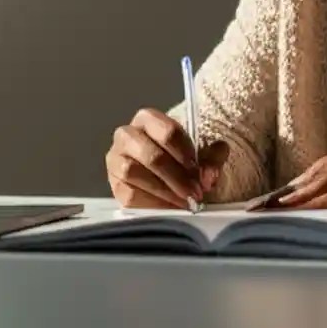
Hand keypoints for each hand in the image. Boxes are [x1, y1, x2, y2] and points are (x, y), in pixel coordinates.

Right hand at [105, 108, 228, 208]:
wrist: (166, 174)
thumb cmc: (182, 157)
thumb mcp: (202, 152)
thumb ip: (212, 158)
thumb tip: (208, 176)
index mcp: (148, 119)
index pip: (168, 132)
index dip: (187, 154)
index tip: (201, 171)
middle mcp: (127, 135)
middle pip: (151, 155)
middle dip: (177, 177)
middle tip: (195, 192)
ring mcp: (116, 160)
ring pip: (134, 173)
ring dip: (164, 191)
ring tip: (184, 201)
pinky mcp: (114, 185)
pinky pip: (129, 195)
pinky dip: (153, 204)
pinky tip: (170, 208)